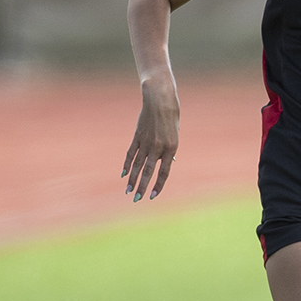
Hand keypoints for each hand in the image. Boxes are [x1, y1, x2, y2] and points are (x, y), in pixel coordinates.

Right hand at [123, 81, 179, 200]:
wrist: (160, 100)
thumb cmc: (171, 118)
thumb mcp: (176, 135)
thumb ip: (171, 150)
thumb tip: (170, 164)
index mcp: (171, 148)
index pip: (164, 172)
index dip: (158, 185)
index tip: (152, 196)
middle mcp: (158, 147)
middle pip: (148, 171)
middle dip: (142, 187)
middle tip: (137, 199)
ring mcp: (146, 142)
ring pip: (137, 165)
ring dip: (132, 179)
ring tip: (128, 191)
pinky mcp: (137, 136)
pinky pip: (131, 154)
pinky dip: (127, 165)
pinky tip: (124, 175)